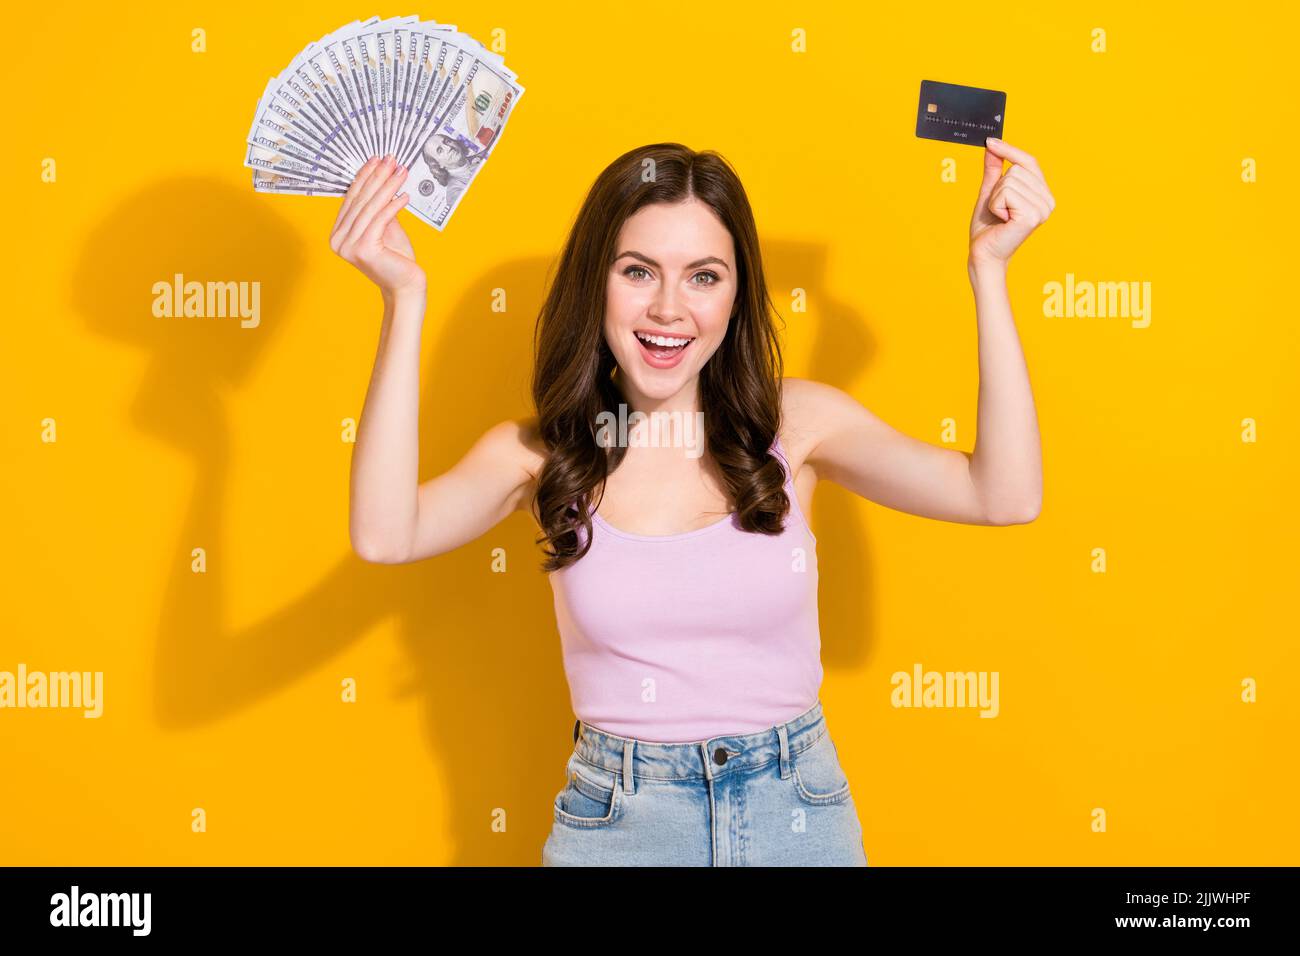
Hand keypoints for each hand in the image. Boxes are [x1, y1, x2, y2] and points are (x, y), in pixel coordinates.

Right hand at [330, 155, 425, 296]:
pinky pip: (380, 220)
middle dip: (377, 177)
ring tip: (401, 172)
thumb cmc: (397, 258)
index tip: (377, 159)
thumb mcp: (385, 227)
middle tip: (390, 159)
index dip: (365, 176)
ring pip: (370, 208)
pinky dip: (393, 205)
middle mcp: (338, 240)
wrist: (405, 286)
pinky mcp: (363, 250)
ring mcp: (348, 246)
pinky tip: (404, 194)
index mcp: (338, 234)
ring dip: (387, 186)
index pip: (352, 199)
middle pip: (360, 201)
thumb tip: (382, 178)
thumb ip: (379, 207)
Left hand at [968, 138, 1055, 267]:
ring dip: (995, 198)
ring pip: (1009, 180)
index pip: (1029, 161)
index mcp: (1042, 194)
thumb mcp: (990, 193)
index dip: (1009, 150)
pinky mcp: (1032, 215)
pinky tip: (1001, 220)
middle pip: (1017, 169)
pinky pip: (1006, 192)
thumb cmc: (987, 227)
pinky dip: (995, 205)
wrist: (983, 254)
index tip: (990, 141)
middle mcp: (1048, 200)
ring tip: (1000, 216)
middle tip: (998, 210)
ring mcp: (1042, 208)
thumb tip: (992, 145)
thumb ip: (993, 170)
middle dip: (998, 187)